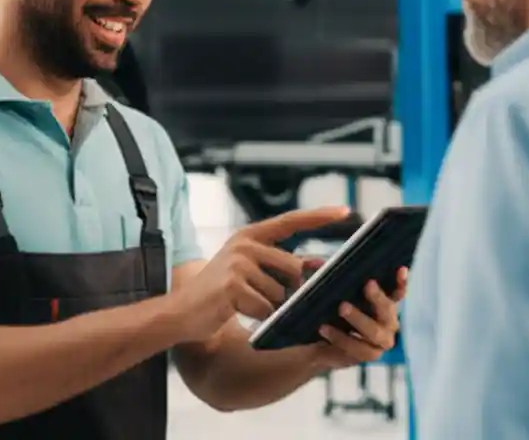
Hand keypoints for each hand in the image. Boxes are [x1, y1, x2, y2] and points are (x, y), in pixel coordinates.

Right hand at [167, 206, 350, 342]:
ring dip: (270, 307)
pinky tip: (238, 312)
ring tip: (244, 305)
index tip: (346, 211)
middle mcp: (244, 243)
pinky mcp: (232, 285)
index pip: (290, 221)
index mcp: (250, 236)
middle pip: (292, 268)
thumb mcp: (252, 272)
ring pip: (280, 292)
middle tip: (263, 299)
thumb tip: (320, 264)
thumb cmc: (222, 293)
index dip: (319, 216)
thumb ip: (281, 266)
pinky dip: (258, 317)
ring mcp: (237, 263)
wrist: (182, 312)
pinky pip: (265, 308)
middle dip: (289, 291)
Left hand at [310, 267, 408, 369]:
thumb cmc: (329, 307)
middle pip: (387, 309)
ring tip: (342, 307)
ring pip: (375, 332)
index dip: (401, 281)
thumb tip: (315, 263)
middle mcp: (388, 321)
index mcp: (383, 302)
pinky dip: (340, 337)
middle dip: (378, 297)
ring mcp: (380, 340)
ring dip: (359, 319)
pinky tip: (324, 328)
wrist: (319, 340)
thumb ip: (322, 274)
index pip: (397, 290)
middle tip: (367, 284)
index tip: (400, 268)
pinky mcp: (368, 355)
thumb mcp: (326, 289)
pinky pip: (358, 349)